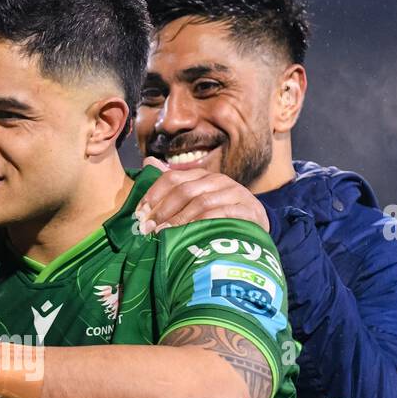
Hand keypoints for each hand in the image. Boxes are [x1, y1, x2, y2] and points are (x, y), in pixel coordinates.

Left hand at [134, 157, 269, 234]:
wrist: (257, 226)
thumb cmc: (220, 214)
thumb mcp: (197, 198)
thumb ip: (174, 184)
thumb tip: (147, 163)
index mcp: (203, 176)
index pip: (172, 178)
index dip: (153, 194)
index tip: (139, 212)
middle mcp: (218, 181)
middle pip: (184, 191)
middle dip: (162, 210)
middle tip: (147, 228)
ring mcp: (234, 193)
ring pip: (201, 202)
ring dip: (179, 219)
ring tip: (163, 234)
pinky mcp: (247, 209)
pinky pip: (220, 215)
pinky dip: (202, 224)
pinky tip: (188, 235)